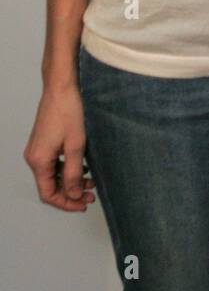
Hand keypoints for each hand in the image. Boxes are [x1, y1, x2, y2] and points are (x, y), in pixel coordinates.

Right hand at [24, 83, 95, 211]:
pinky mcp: (44, 141)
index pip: (48, 194)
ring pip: (53, 174)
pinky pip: (54, 162)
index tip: (83, 204)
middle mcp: (34, 156)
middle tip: (91, 194)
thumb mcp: (76, 146)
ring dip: (71, 180)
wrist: (62, 86)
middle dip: (71, 192)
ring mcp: (38, 148)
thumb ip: (73, 174)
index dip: (66, 203)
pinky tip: (83, 166)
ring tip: (91, 181)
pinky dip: (67, 168)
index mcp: (38, 161)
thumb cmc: (68, 111)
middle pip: (50, 185)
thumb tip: (73, 195)